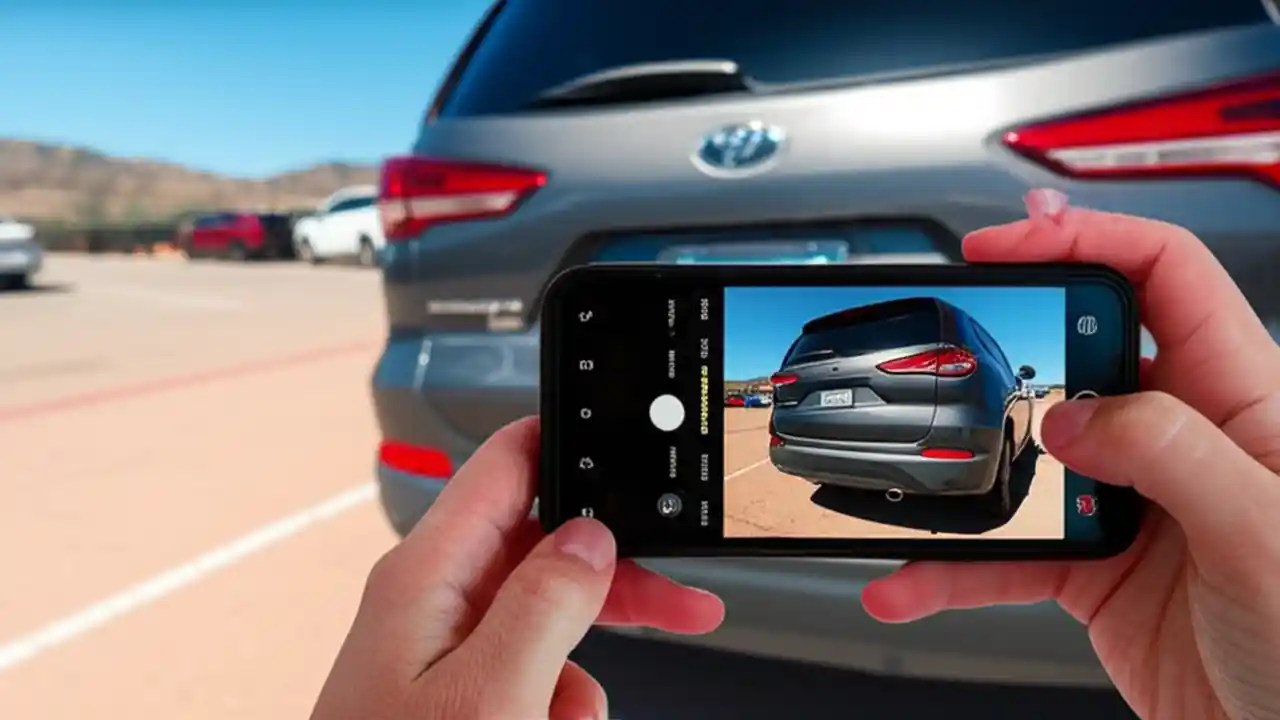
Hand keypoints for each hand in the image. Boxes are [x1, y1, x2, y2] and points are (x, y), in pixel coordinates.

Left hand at [311, 418, 724, 719]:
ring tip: (565, 719)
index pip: (504, 466)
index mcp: (427, 574)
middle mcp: (431, 599)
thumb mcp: (491, 694)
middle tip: (680, 601)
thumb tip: (588, 537)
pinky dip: (555, 704)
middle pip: (544, 547)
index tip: (630, 449)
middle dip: (613, 578)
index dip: (567, 445)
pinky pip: (529, 672)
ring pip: (545, 619)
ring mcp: (440, 647)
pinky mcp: (453, 690)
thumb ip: (544, 603)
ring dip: (579, 669)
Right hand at [862, 190, 1279, 719]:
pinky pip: (1007, 549)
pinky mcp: (1094, 566)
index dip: (1084, 238)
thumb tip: (1072, 419)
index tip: (1005, 243)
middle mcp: (1183, 440)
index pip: (1164, 275)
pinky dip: (954, 568)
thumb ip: (1171, 454)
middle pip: (1077, 354)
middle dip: (1008, 353)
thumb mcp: (1263, 532)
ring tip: (922, 494)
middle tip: (952, 357)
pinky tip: (918, 583)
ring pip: (1028, 459)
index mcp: (1244, 399)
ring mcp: (1133, 502)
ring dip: (964, 482)